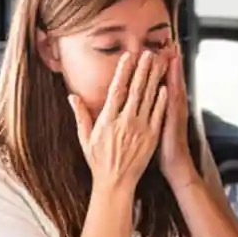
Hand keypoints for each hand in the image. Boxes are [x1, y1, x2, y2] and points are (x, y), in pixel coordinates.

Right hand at [69, 50, 168, 191]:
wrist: (116, 183)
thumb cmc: (98, 161)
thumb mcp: (85, 138)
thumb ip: (81, 115)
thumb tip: (72, 96)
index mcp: (108, 119)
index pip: (117, 89)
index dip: (123, 71)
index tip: (128, 56)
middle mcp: (125, 121)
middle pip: (136, 89)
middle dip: (143, 69)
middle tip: (149, 53)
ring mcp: (140, 128)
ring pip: (149, 98)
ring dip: (154, 79)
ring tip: (159, 63)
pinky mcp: (151, 136)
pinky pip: (158, 114)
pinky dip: (161, 100)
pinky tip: (165, 87)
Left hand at [157, 43, 197, 190]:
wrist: (176, 165)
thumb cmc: (162, 147)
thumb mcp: (156, 125)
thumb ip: (152, 109)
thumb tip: (147, 98)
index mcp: (164, 106)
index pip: (162, 81)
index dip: (162, 66)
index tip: (160, 49)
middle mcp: (173, 107)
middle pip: (172, 80)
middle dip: (171, 62)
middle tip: (171, 43)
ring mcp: (175, 114)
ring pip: (175, 89)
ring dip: (174, 73)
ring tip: (174, 55)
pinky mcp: (174, 124)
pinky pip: (174, 107)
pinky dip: (173, 95)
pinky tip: (172, 84)